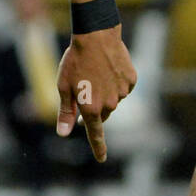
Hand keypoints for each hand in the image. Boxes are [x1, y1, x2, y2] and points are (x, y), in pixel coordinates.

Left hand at [55, 25, 135, 161]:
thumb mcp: (64, 87)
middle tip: (83, 87)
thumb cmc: (75, 61)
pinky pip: (123, 87)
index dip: (98, 148)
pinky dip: (116, 81)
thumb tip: (64, 133)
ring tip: (96, 71)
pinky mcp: (131, 81)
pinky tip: (108, 68)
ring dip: (105, 91)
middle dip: (94, 106)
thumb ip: (66, 112)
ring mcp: (122, 93)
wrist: (96, 36)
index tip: (101, 159)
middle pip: (102, 114)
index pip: (95, 134)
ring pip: (113, 99)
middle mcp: (109, 104)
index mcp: (91, 108)